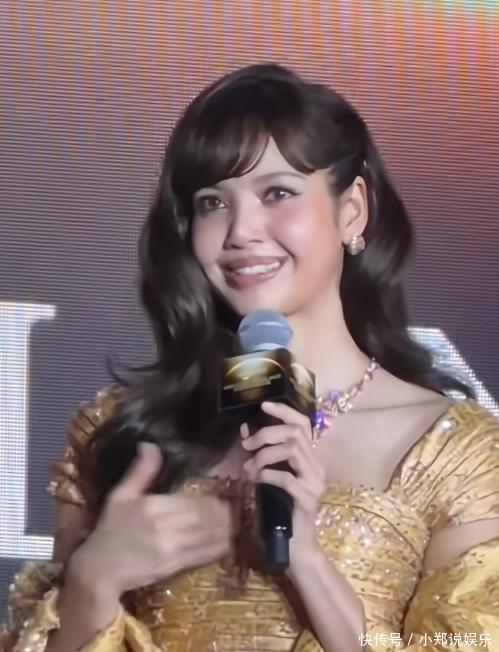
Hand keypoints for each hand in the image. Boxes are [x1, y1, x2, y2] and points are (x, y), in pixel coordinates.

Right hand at [69, 443, 234, 596]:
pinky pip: (205, 556)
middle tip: (240, 503)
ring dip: (229, 529)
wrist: (101, 569)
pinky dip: (220, 547)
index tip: (230, 490)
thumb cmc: (111, 529)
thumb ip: (141, 471)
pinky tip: (229, 540)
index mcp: (156, 508)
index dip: (217, 498)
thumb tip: (150, 445)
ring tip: (239, 519)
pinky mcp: (177, 567)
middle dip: (228, 512)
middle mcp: (169, 529)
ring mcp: (175, 550)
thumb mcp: (121, 495)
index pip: (197, 501)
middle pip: (210, 519)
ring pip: (212, 537)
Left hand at [240, 401, 326, 561]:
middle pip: (294, 433)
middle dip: (266, 434)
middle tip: (247, 447)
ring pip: (291, 450)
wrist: (296, 548)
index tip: (264, 404)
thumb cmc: (281, 513)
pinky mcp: (308, 498)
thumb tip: (247, 430)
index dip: (284, 411)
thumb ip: (262, 455)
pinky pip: (286, 477)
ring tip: (249, 469)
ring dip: (264, 455)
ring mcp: (315, 482)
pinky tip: (255, 480)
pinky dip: (266, 474)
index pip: (303, 424)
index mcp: (310, 459)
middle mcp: (317, 466)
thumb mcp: (270, 478)